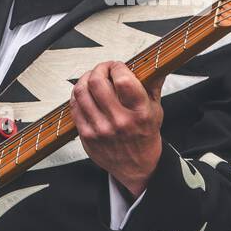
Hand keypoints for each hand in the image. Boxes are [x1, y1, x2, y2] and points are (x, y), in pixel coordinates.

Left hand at [71, 61, 165, 197]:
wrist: (137, 167)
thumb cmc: (146, 136)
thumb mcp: (155, 110)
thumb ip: (153, 85)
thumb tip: (155, 63)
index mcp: (140, 113)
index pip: (123, 80)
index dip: (117, 67)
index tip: (117, 66)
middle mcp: (119, 121)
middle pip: (98, 83)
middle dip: (99, 69)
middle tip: (103, 69)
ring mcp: (101, 129)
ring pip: (81, 92)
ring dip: (85, 79)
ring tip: (92, 78)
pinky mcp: (87, 136)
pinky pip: (74, 107)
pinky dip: (77, 95)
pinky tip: (85, 93)